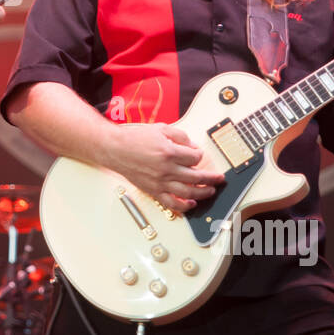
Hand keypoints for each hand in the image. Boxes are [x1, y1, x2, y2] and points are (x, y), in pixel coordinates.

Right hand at [102, 122, 224, 213]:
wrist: (114, 148)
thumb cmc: (134, 138)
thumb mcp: (160, 129)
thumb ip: (180, 136)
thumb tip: (193, 147)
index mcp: (169, 152)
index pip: (195, 157)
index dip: (199, 155)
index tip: (197, 154)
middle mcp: (166, 169)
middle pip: (197, 177)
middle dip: (211, 178)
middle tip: (219, 178)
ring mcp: (160, 182)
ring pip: (188, 192)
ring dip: (203, 192)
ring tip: (210, 191)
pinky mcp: (153, 190)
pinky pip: (172, 203)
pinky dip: (184, 206)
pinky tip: (192, 203)